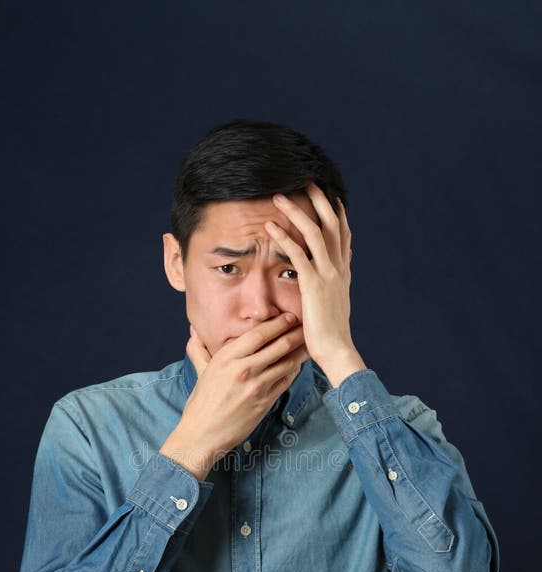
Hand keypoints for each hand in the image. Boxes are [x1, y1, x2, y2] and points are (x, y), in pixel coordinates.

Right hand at [159, 313, 308, 477]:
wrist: (203, 435)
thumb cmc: (200, 404)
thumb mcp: (200, 372)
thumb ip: (199, 349)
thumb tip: (194, 331)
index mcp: (226, 358)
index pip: (259, 334)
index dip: (278, 323)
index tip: (289, 316)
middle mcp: (243, 370)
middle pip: (278, 346)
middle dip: (296, 333)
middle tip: (306, 325)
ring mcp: (256, 387)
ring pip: (287, 363)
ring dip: (301, 351)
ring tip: (310, 342)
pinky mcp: (265, 403)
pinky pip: (285, 381)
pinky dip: (294, 370)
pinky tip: (298, 364)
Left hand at [265, 182, 365, 385]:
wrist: (337, 351)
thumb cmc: (330, 335)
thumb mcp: (334, 305)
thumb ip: (333, 286)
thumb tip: (336, 274)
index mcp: (342, 272)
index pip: (343, 234)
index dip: (337, 212)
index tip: (330, 194)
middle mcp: (338, 268)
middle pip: (332, 223)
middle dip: (319, 200)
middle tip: (305, 181)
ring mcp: (327, 274)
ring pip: (315, 232)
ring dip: (296, 211)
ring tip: (279, 197)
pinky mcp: (313, 284)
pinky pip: (297, 254)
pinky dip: (283, 237)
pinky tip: (269, 226)